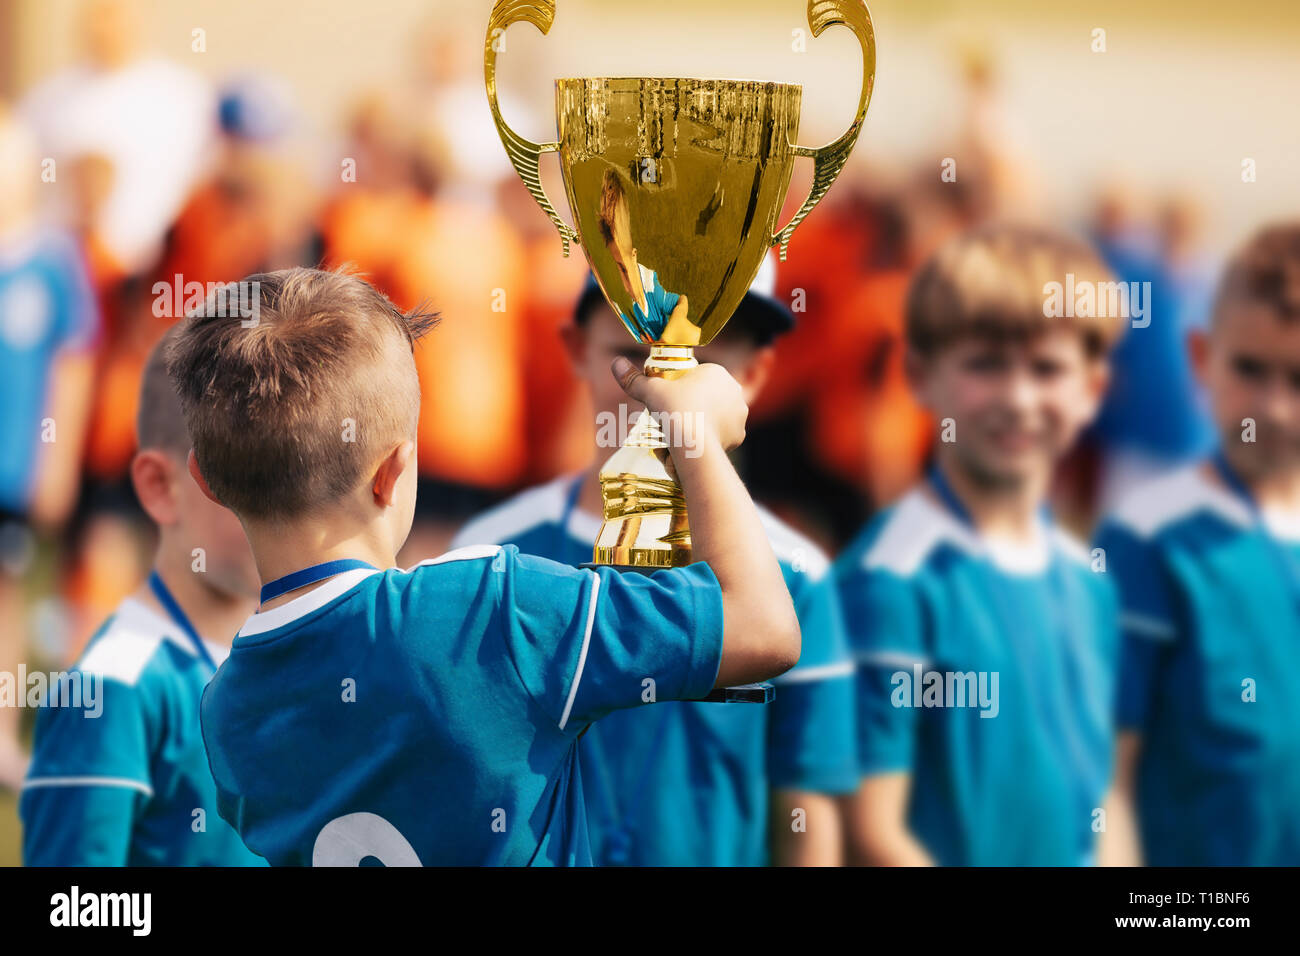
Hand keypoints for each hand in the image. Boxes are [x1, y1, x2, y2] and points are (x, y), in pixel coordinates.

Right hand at [611, 357, 747, 451]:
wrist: (695, 446)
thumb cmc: (676, 412)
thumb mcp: (651, 392)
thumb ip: (634, 379)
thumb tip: (616, 363)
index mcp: (716, 372)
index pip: (698, 375)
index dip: (682, 386)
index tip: (669, 398)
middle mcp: (734, 390)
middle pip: (708, 395)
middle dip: (693, 404)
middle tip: (674, 417)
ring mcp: (739, 414)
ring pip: (717, 415)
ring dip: (703, 421)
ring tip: (684, 431)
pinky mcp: (739, 435)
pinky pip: (723, 435)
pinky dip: (710, 438)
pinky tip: (697, 443)